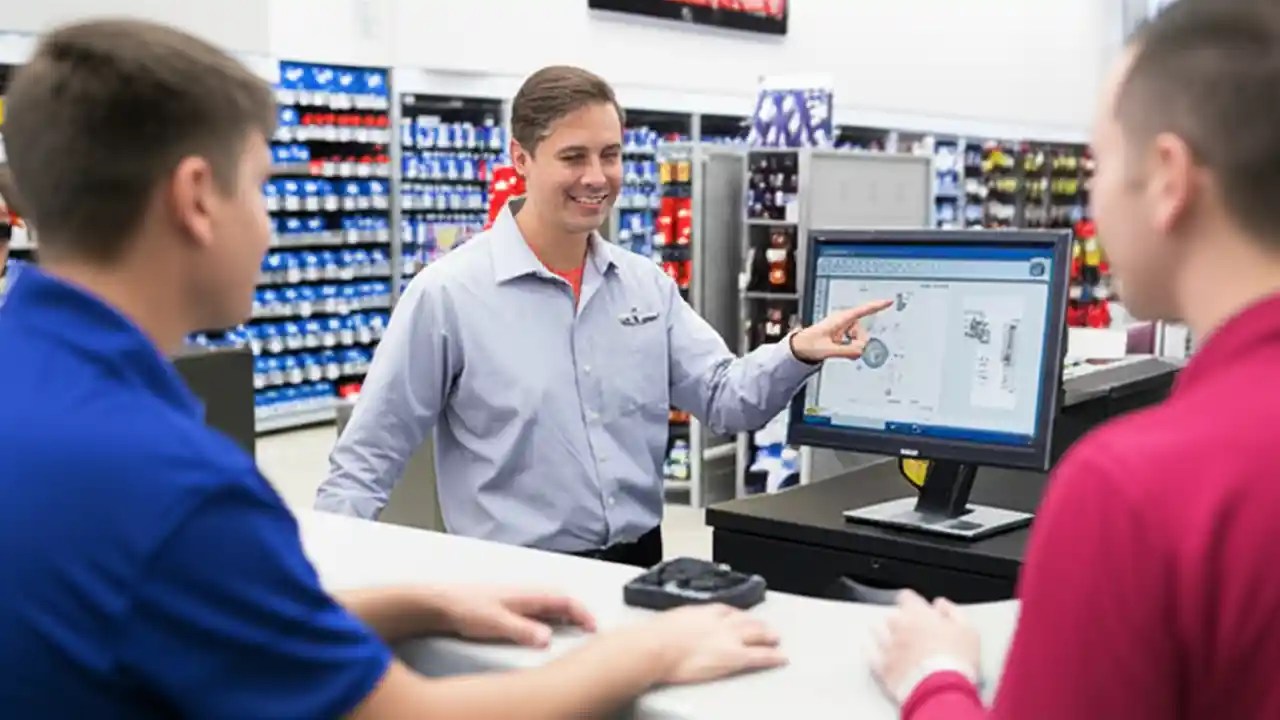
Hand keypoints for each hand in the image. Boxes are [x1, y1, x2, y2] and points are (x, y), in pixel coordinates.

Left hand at [440, 587, 596, 647]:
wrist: (441, 602)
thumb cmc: (466, 607)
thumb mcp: (497, 623)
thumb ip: (524, 630)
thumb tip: (547, 639)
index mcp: (528, 594)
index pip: (565, 600)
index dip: (583, 613)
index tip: (593, 627)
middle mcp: (526, 591)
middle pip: (561, 599)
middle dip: (578, 613)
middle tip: (588, 629)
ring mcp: (517, 595)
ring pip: (550, 602)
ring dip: (565, 613)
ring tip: (572, 628)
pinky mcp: (508, 602)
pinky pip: (539, 606)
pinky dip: (550, 615)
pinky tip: (543, 625)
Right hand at [635, 604, 786, 684]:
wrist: (655, 647)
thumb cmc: (652, 638)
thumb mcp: (663, 624)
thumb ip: (672, 627)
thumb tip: (663, 634)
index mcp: (699, 611)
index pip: (724, 610)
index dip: (735, 614)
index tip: (739, 616)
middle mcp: (717, 622)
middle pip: (743, 620)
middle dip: (756, 623)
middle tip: (767, 626)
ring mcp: (728, 638)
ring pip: (755, 634)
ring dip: (767, 635)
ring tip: (776, 638)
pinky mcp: (734, 655)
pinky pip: (759, 656)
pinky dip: (772, 656)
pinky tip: (780, 658)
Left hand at [789, 299, 893, 362]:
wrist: (799, 347)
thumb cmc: (809, 344)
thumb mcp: (828, 350)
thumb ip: (846, 351)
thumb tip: (862, 351)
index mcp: (840, 319)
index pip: (862, 311)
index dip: (876, 306)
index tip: (889, 301)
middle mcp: (842, 321)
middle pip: (862, 331)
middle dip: (859, 342)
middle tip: (848, 352)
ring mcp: (842, 327)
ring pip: (858, 337)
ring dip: (853, 346)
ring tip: (838, 350)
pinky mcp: (841, 333)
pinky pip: (853, 340)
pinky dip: (850, 347)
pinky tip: (840, 350)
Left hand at [871, 590, 980, 703]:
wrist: (942, 689)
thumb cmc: (957, 660)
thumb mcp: (968, 631)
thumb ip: (953, 612)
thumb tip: (941, 604)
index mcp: (919, 614)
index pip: (907, 597)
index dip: (912, 602)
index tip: (916, 608)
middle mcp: (899, 626)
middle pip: (892, 615)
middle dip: (900, 621)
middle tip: (911, 630)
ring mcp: (888, 646)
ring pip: (877, 631)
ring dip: (883, 633)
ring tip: (893, 641)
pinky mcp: (881, 666)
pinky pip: (869, 653)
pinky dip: (870, 650)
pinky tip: (874, 651)